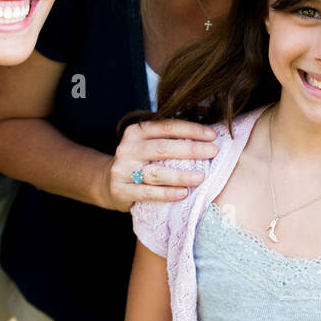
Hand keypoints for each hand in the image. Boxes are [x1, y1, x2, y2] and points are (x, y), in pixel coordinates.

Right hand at [103, 119, 218, 211]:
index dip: (191, 129)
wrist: (108, 182)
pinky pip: (148, 192)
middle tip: (213, 152)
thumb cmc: (139, 160)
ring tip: (201, 177)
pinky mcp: (121, 190)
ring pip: (156, 172)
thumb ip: (169, 137)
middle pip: (163, 148)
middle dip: (191, 149)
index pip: (167, 127)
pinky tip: (183, 193)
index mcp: (136, 131)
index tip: (213, 135)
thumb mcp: (148, 143)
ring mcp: (123, 170)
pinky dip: (167, 193)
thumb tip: (208, 135)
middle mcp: (127, 148)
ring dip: (181, 175)